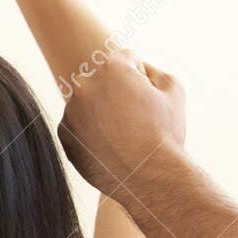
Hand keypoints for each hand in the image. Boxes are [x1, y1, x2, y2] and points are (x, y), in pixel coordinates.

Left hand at [57, 51, 186, 198]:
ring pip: (89, 104)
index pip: (126, 60)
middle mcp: (84, 84)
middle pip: (103, 81)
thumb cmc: (165, 133)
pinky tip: (110, 146)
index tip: (148, 100)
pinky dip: (91, 133)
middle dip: (118, 94)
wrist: (149, 177)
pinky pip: (78, 126)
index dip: (142, 80)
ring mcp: (70, 110)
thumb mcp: (173, 90)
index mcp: (111, 67)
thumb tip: (136, 68)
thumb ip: (153, 69)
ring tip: (123, 135)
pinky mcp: (64, 134)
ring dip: (102, 113)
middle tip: (135, 119)